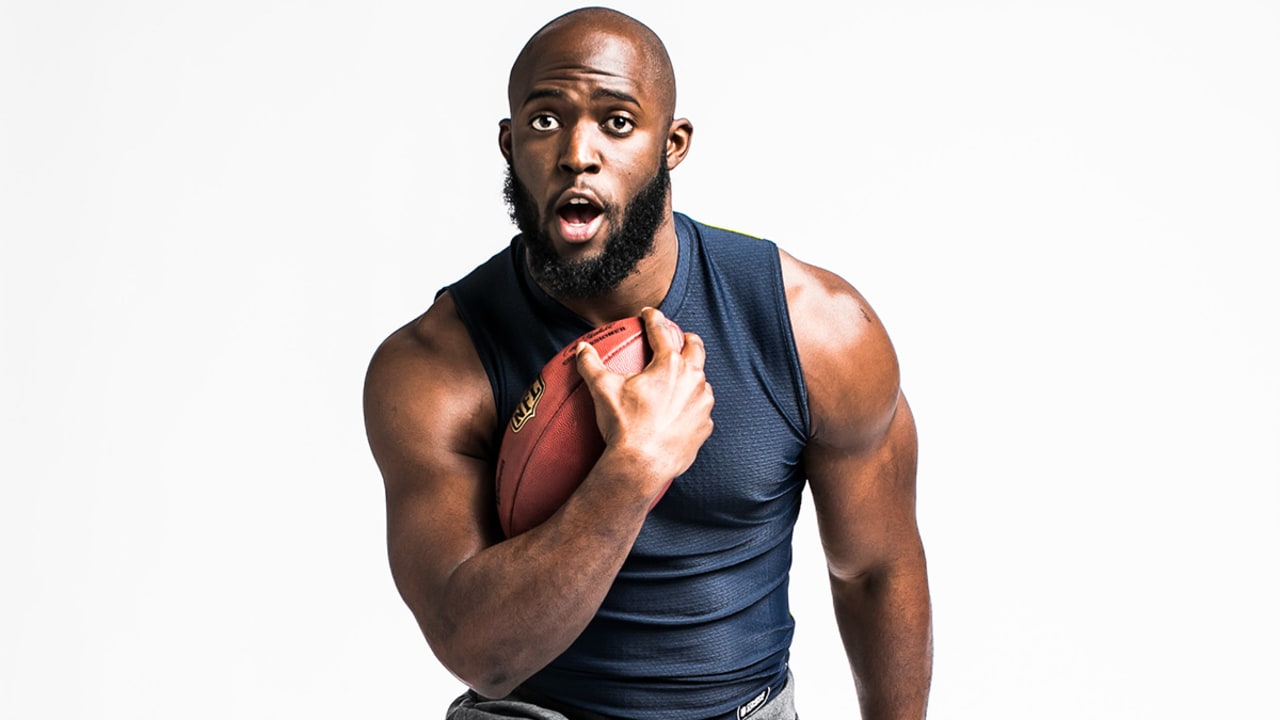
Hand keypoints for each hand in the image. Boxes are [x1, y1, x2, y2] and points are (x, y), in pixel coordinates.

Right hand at [576, 308, 714, 494]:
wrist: (640, 465)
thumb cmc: (624, 426)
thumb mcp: (603, 390)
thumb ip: (591, 365)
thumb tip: (583, 349)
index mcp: (670, 365)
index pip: (662, 332)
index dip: (654, 319)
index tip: (650, 314)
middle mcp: (692, 380)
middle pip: (696, 349)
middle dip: (687, 340)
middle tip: (679, 338)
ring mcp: (701, 404)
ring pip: (701, 381)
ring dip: (692, 376)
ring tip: (680, 378)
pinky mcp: (704, 427)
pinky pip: (700, 411)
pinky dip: (691, 407)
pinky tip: (680, 412)